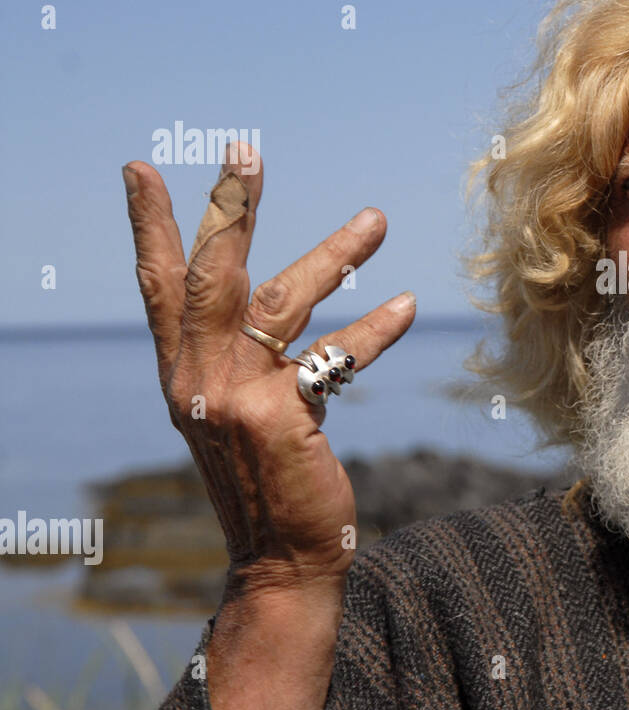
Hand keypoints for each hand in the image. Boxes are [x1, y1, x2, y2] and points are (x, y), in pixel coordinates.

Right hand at [122, 142, 415, 593]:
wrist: (282, 558)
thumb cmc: (269, 481)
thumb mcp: (240, 413)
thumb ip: (249, 358)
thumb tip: (277, 306)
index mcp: (182, 373)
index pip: (159, 288)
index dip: (151, 227)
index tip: (141, 170)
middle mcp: (197, 379)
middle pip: (210, 277)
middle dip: (228, 210)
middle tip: (245, 151)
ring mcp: (234, 397)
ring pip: (282, 302)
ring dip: (334, 255)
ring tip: (377, 219)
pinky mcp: (280, 415)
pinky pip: (336, 356)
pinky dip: (375, 329)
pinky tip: (407, 304)